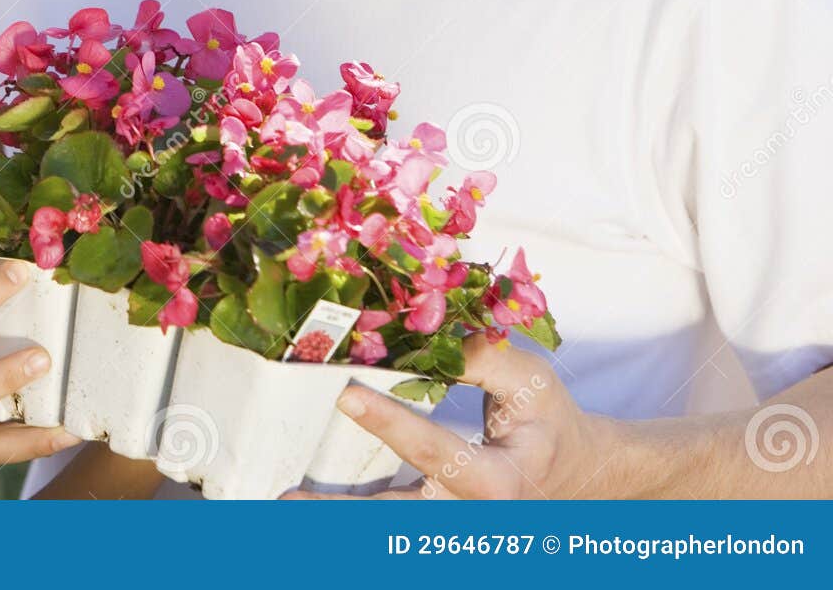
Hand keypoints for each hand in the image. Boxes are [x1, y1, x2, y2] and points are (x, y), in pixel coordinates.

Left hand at [281, 332, 614, 498]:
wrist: (575, 471)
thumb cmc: (547, 419)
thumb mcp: (528, 380)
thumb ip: (481, 357)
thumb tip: (421, 331)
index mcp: (498, 481)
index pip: (437, 453)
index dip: (392, 424)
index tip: (347, 398)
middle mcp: (468, 515)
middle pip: (398, 518)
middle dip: (342, 512)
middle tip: (285, 501)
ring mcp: (449, 526)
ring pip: (387, 526)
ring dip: (334, 517)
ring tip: (281, 502)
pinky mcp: (433, 523)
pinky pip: (386, 520)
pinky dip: (348, 512)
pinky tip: (304, 499)